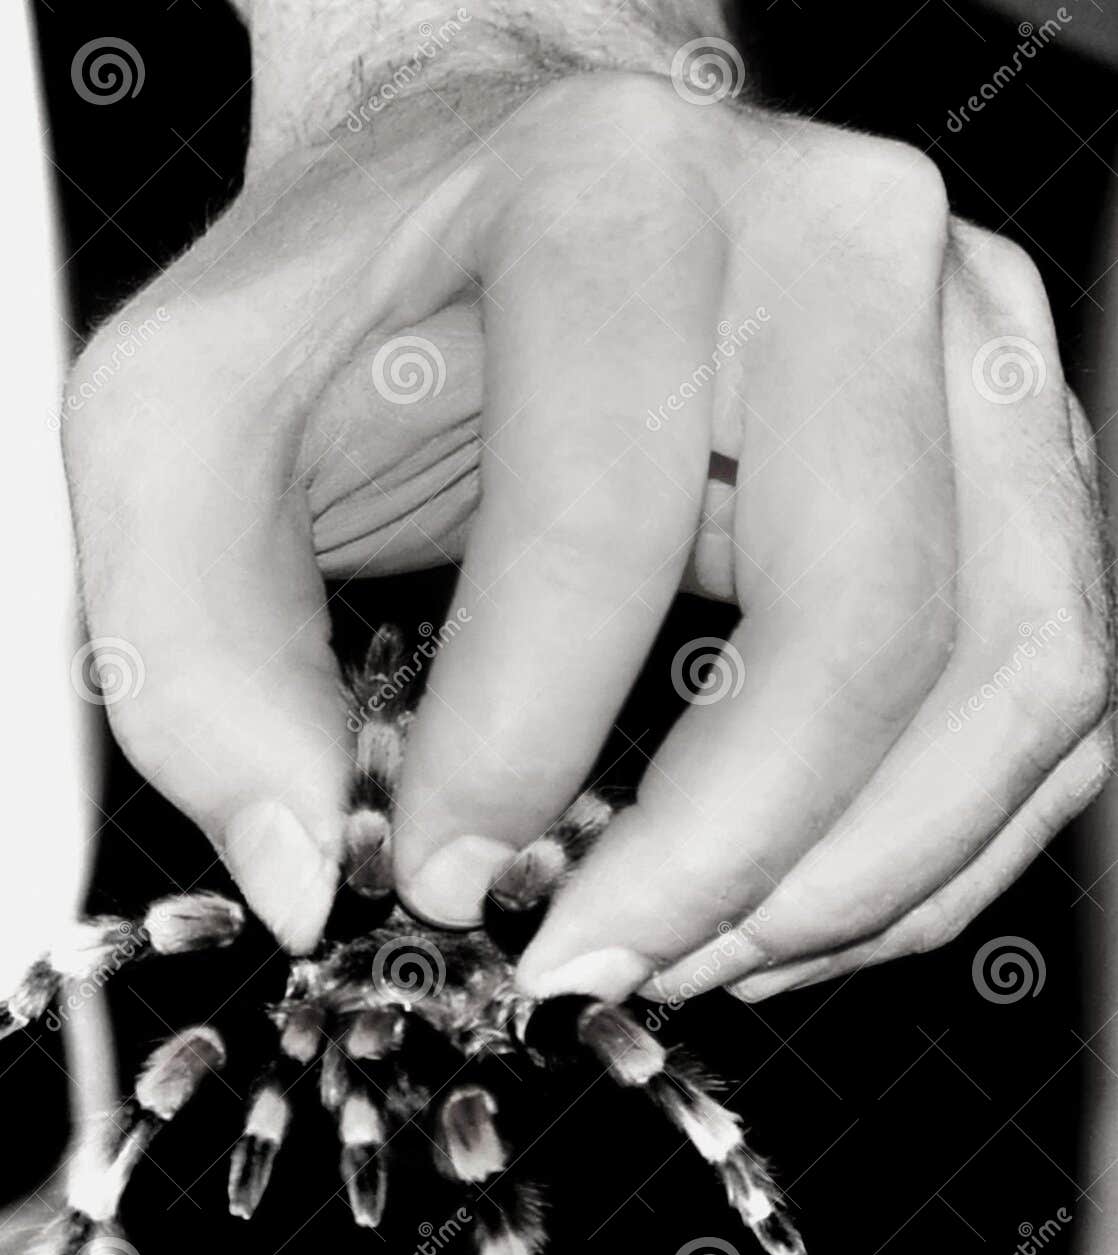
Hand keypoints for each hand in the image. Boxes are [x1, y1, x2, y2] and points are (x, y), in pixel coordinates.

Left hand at [62, 2, 1112, 994]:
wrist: (506, 174)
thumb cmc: (355, 296)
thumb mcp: (177, 427)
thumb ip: (193, 648)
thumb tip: (311, 870)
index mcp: (616, 201)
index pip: (603, 516)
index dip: (517, 745)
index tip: (440, 879)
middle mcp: (840, 247)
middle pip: (865, 620)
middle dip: (724, 856)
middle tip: (587, 965)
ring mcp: (967, 342)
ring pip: (1017, 676)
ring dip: (857, 878)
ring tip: (691, 957)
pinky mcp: (1019, 445)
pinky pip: (1050, 690)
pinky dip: (934, 843)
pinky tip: (789, 906)